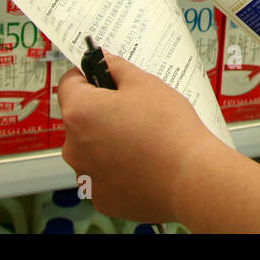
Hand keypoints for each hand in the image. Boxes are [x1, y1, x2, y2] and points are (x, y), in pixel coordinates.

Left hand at [57, 52, 222, 223]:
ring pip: (91, 148)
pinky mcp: (101, 198)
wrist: (191, 178)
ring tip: (142, 139)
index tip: (104, 77)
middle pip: (80, 119)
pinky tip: (143, 162)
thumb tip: (103, 61)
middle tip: (133, 109)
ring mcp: (86, 176)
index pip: (69, 84)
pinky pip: (103, 174)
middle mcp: (73, 147)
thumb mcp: (145, 83)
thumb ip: (116, 67)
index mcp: (79, 113)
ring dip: (107, 141)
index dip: (87, 75)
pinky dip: (117, 167)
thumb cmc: (169, 130)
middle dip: (100, 111)